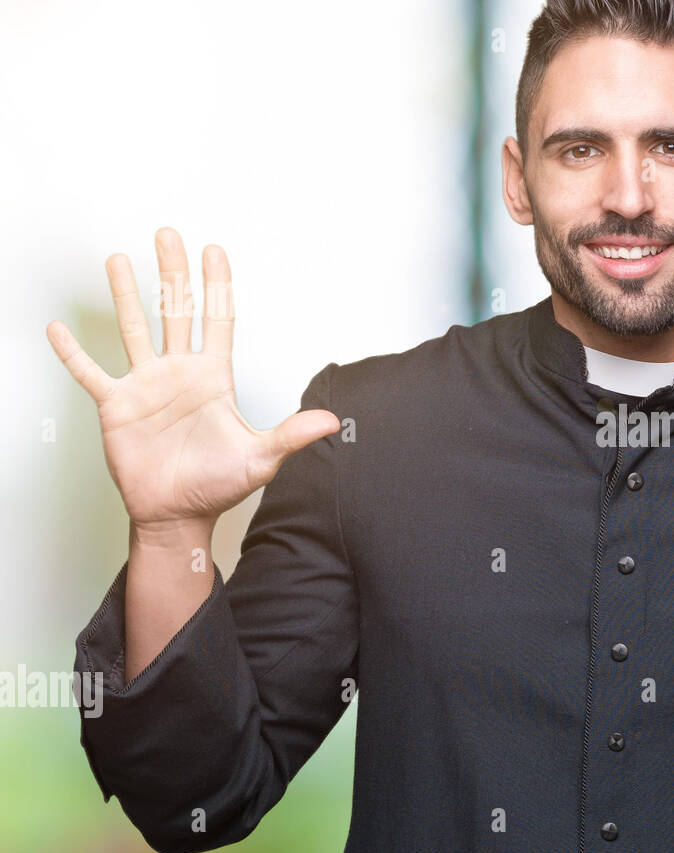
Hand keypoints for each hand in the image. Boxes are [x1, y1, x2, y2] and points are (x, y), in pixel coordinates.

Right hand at [46, 227, 339, 530]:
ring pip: (133, 329)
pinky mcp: (116, 406)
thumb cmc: (218, 487)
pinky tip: (58, 329)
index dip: (217, 285)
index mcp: (214, 378)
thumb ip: (292, 434)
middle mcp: (179, 374)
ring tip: (118, 259)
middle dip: (173, 272)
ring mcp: (146, 387)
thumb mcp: (261, 459)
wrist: (178, 515)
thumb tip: (331, 420)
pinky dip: (72, 353)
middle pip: (176, 311)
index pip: (217, 320)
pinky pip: (89, 373)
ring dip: (126, 294)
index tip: (214, 249)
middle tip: (168, 232)